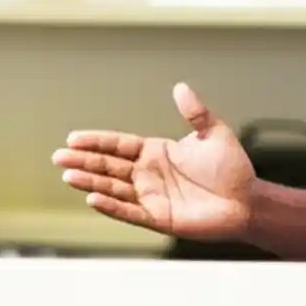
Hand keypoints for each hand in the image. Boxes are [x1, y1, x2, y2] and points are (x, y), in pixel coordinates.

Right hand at [51, 83, 255, 240]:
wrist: (247, 201)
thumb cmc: (232, 168)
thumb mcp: (214, 134)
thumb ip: (195, 113)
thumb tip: (180, 87)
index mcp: (157, 152)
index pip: (119, 145)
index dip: (97, 142)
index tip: (73, 138)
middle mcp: (149, 174)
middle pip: (109, 166)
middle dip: (84, 161)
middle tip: (58, 157)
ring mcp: (151, 196)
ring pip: (113, 188)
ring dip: (91, 183)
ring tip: (68, 175)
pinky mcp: (158, 218)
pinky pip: (130, 211)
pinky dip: (111, 206)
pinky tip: (93, 198)